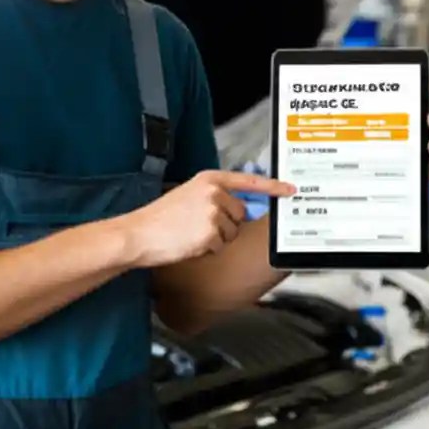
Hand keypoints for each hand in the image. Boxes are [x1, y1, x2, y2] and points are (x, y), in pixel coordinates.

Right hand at [124, 170, 294, 267]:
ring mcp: (213, 212)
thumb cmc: (161, 219)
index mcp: (209, 179)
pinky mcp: (211, 232)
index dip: (273, 186)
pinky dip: (206, 248)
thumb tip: (243, 208)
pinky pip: (220, 245)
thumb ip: (216, 198)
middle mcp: (214, 192)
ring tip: (189, 233)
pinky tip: (188, 242)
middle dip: (226, 224)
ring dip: (215, 238)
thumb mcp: (189, 196)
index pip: (248, 181)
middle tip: (197, 226)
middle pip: (240, 213)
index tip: (291, 189)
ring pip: (231, 232)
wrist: (138, 234)